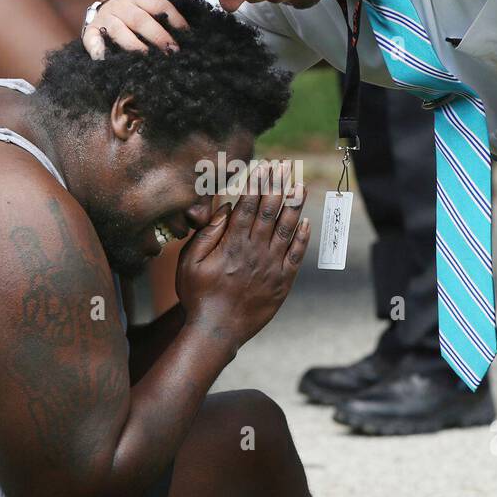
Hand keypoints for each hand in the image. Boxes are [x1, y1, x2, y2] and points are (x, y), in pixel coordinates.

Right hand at [83, 0, 187, 57]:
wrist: (103, 11)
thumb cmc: (132, 13)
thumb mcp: (147, 6)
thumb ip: (163, 14)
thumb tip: (188, 32)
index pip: (159, 4)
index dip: (174, 18)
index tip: (186, 33)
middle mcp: (121, 5)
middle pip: (140, 19)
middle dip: (157, 35)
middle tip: (171, 50)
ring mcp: (105, 18)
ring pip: (119, 30)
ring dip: (133, 44)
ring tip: (146, 56)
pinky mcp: (90, 31)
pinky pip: (91, 39)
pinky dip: (96, 48)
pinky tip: (102, 57)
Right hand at [176, 163, 309, 347]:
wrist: (217, 331)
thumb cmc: (197, 296)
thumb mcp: (189, 263)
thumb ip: (207, 233)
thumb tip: (224, 208)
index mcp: (232, 244)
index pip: (248, 206)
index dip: (258, 183)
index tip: (265, 166)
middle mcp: (255, 251)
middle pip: (270, 211)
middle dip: (278, 185)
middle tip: (286, 166)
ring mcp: (271, 267)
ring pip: (287, 229)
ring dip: (295, 205)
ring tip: (301, 185)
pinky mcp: (282, 283)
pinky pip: (296, 255)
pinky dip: (303, 238)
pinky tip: (307, 222)